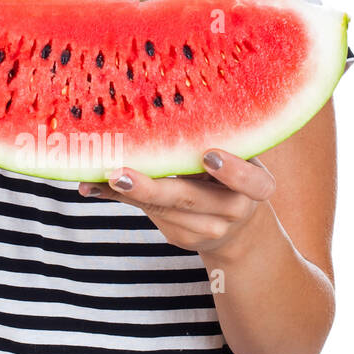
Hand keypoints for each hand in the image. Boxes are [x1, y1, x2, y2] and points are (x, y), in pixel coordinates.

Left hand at [78, 149, 275, 257]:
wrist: (237, 228)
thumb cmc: (231, 176)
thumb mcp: (234, 161)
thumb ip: (207, 144)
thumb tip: (159, 114)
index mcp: (257, 186)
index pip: (253, 182)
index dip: (233, 171)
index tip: (208, 156)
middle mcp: (237, 211)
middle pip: (192, 200)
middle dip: (152, 188)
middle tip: (119, 173)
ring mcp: (210, 230)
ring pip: (165, 210)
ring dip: (128, 193)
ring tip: (100, 177)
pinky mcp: (185, 239)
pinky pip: (151, 216)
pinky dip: (123, 199)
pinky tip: (95, 187)